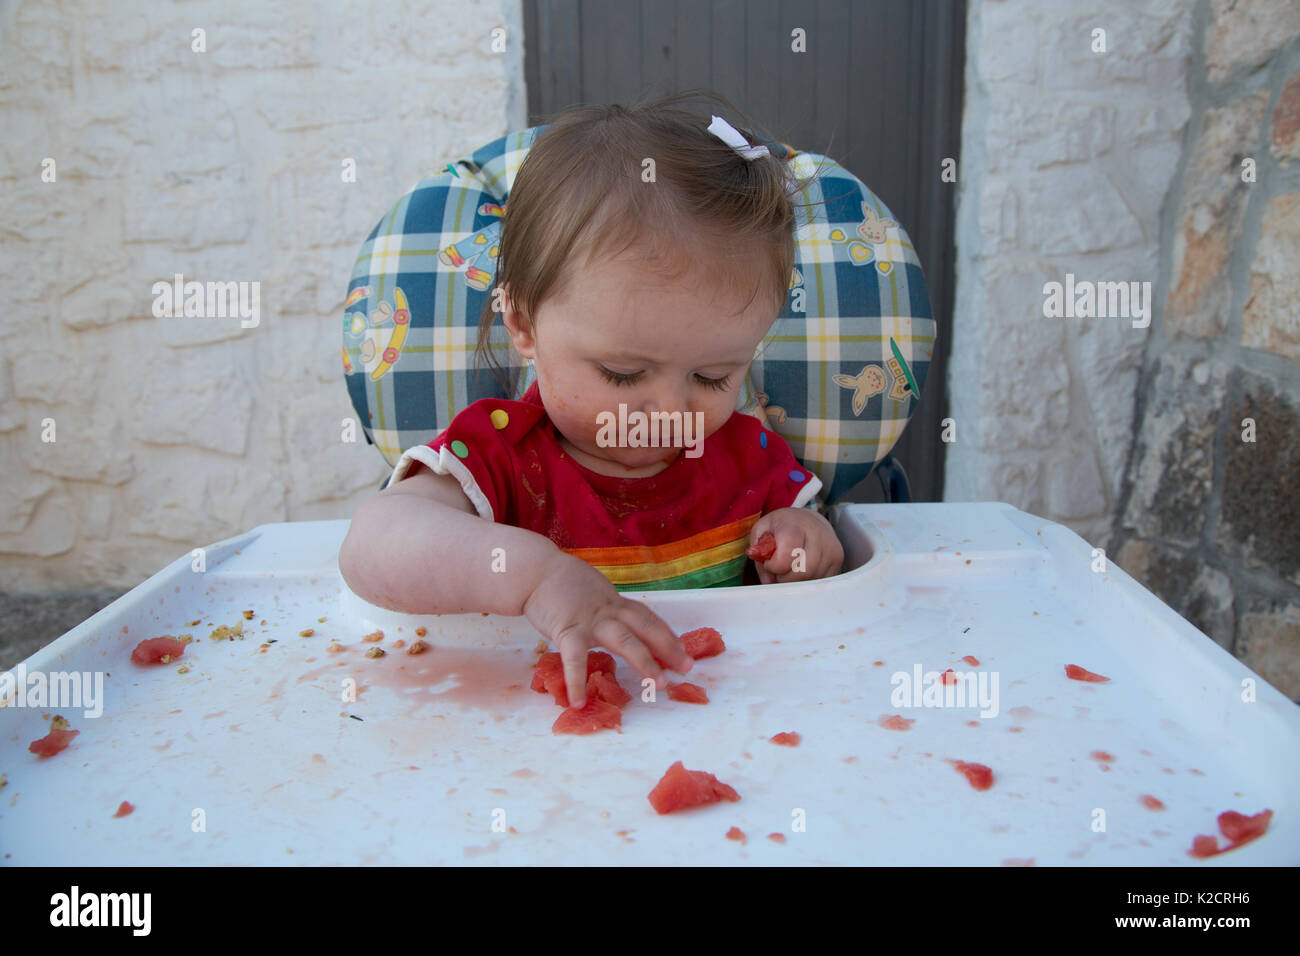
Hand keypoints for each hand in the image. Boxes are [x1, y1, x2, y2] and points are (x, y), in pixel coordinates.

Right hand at [522, 551, 692, 707]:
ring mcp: (590, 620)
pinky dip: (577, 681)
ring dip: (646, 662)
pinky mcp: (567, 629)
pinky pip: (574, 658)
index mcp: (613, 602)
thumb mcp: (590, 591)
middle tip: (687, 668)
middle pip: (646, 628)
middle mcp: (609, 610)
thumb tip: (613, 622)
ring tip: (660, 684)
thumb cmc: (558, 582)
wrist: (533, 571)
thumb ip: (604, 607)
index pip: (648, 618)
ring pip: (625, 641)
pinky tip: (578, 701)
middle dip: (669, 648)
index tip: (683, 650)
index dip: (667, 635)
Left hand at [748, 508, 843, 583]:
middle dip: (785, 578)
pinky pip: (821, 581)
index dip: (773, 565)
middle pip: (801, 572)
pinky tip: (802, 570)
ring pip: (811, 579)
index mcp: (796, 525)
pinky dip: (808, 580)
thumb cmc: (782, 526)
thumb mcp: (762, 530)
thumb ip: (759, 553)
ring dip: (796, 581)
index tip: (770, 560)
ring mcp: (831, 547)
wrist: (808, 520)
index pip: (785, 557)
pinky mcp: (838, 559)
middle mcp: (818, 534)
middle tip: (779, 569)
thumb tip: (768, 580)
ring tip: (791, 568)